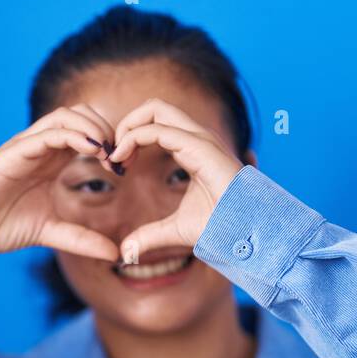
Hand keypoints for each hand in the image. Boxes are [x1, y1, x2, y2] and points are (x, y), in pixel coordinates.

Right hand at [0, 106, 122, 263]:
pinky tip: (92, 150)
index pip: (87, 133)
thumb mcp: (51, 233)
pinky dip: (73, 135)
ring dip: (94, 128)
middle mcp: (40, 147)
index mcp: (50, 160)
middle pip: (81, 115)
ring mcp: (26, 146)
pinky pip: (48, 133)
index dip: (111, 143)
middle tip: (120, 158)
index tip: (124, 168)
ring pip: (66, 116)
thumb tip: (115, 253)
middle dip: (107, 130)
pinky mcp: (14, 152)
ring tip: (108, 152)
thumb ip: (81, 239)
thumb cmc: (1, 227)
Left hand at [107, 99, 244, 261]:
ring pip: (155, 108)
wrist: (244, 231)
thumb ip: (149, 235)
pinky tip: (122, 160)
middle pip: (154, 107)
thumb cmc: (220, 226)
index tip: (116, 166)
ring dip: (127, 127)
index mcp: (192, 149)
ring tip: (115, 157)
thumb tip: (127, 250)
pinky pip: (159, 130)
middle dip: (126, 123)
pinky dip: (133, 138)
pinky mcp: (199, 147)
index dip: (130, 138)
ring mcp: (199, 139)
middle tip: (112, 155)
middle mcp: (196, 138)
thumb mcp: (175, 231)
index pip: (155, 124)